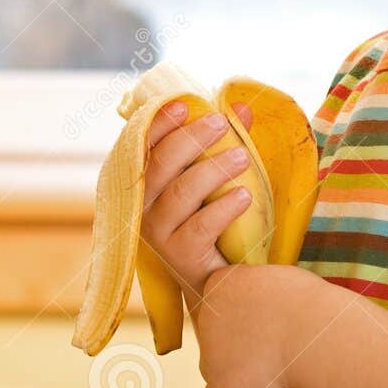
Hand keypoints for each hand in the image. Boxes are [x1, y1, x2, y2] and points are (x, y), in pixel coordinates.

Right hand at [140, 101, 257, 309]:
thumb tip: (241, 106)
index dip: (159, 123)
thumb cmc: (213, 219)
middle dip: (191, 139)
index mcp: (145, 182)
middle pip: (161, 165)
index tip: (183, 104)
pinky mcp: (179, 256)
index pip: (143, 145)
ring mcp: (157, 233)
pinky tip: (245, 197)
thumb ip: (225, 142)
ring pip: (181, 193)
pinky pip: (201, 227)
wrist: (219, 282)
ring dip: (213, 170)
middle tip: (221, 123)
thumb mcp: (215, 177)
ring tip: (243, 158)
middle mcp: (142, 206)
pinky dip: (223, 208)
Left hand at [193, 263, 320, 387]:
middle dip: (239, 346)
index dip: (244, 317)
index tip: (269, 324)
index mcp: (219, 285)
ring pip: (214, 370)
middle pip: (216, 338)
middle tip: (274, 352)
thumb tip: (272, 303)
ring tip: (272, 379)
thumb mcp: (281, 280)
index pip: (221, 304)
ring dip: (237, 376)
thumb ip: (264, 292)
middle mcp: (207, 317)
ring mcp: (211, 354)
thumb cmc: (310, 303)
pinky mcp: (222, 385)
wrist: (314, 331)